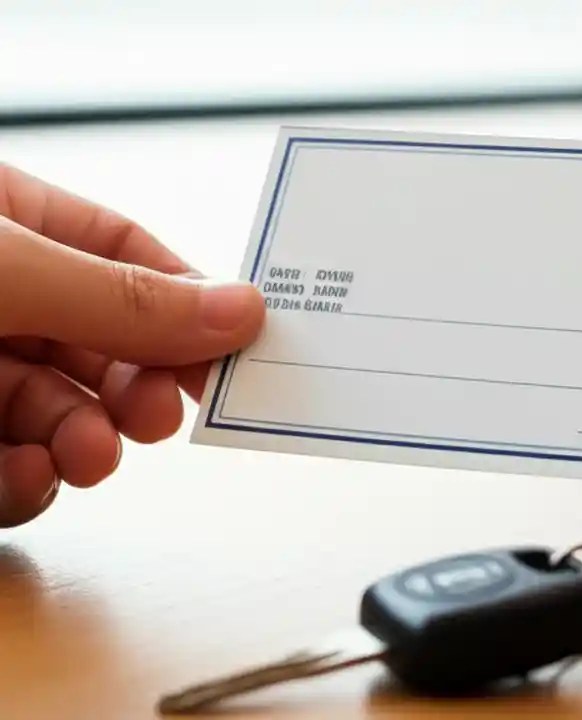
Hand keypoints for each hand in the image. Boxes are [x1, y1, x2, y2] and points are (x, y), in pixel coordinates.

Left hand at [0, 164, 263, 526]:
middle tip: (157, 415)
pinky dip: (25, 484)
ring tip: (87, 458)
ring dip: (84, 445)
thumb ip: (118, 297)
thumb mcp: (0, 270)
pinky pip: (5, 468)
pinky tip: (26, 478)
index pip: (118, 249)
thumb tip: (245, 311)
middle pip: (98, 344)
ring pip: (56, 415)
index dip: (181, 300)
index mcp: (1, 219)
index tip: (232, 348)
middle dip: (134, 387)